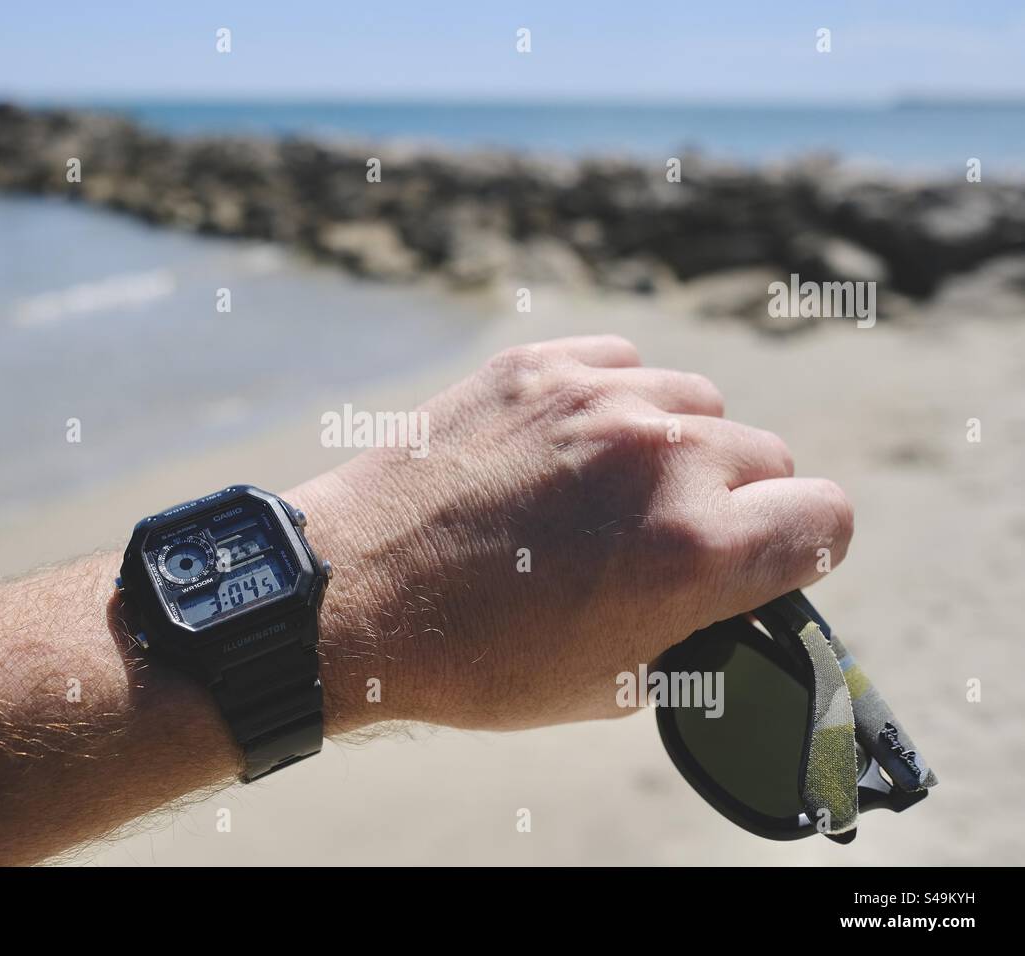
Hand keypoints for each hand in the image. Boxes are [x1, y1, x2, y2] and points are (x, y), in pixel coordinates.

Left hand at [294, 336, 852, 731]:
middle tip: (665, 535)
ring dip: (675, 446)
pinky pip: (623, 365)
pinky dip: (613, 402)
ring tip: (608, 489)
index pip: (829, 518)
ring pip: (697, 403)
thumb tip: (729, 585)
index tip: (770, 557)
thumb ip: (698, 622)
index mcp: (696, 549)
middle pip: (766, 456)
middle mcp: (661, 458)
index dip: (804, 547)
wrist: (354, 593)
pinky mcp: (537, 368)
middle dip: (733, 502)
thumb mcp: (613, 684)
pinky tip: (567, 445)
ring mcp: (596, 399)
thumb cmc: (476, 657)